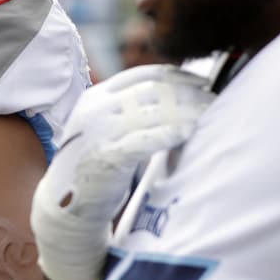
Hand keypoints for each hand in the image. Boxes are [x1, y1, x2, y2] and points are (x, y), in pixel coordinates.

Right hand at [31, 64, 213, 279]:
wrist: (65, 204)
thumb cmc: (95, 166)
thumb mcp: (106, 128)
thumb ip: (131, 110)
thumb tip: (179, 95)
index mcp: (96, 96)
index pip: (145, 75)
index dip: (178, 75)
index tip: (203, 82)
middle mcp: (96, 109)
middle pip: (154, 89)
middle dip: (189, 92)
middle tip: (214, 99)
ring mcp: (99, 132)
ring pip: (154, 111)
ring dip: (187, 110)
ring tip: (210, 114)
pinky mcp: (106, 156)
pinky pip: (145, 139)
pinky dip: (170, 132)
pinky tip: (189, 132)